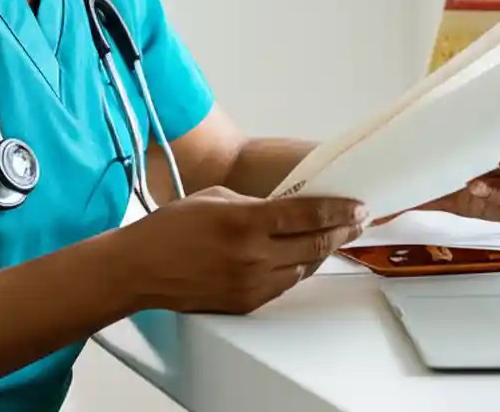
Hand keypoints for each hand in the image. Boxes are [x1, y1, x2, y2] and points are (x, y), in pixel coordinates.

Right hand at [118, 186, 368, 314]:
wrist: (140, 268)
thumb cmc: (171, 227)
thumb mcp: (215, 197)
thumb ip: (256, 202)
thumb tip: (289, 207)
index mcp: (246, 220)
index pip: (309, 215)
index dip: (340, 210)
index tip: (358, 206)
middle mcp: (254, 254)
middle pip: (315, 243)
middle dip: (342, 230)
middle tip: (357, 220)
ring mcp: (251, 282)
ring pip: (305, 266)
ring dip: (324, 250)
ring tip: (336, 237)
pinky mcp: (246, 301)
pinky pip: (285, 283)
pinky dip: (299, 268)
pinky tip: (304, 256)